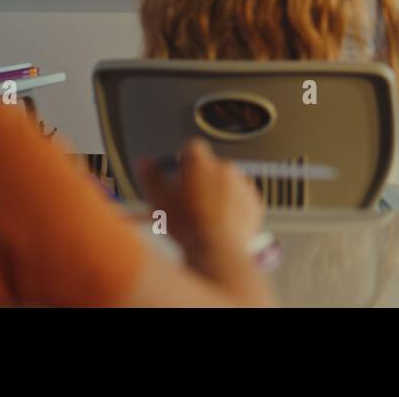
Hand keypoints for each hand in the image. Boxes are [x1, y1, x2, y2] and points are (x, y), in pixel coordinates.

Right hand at [139, 139, 264, 281]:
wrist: (218, 249)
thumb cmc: (188, 226)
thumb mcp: (159, 200)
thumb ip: (150, 177)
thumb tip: (144, 163)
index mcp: (201, 163)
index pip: (191, 148)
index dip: (183, 161)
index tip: (179, 174)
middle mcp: (225, 167)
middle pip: (209, 167)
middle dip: (200, 179)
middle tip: (190, 201)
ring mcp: (243, 184)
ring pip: (227, 182)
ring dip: (217, 192)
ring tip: (205, 216)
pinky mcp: (255, 201)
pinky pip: (241, 199)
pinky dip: (233, 207)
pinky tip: (220, 222)